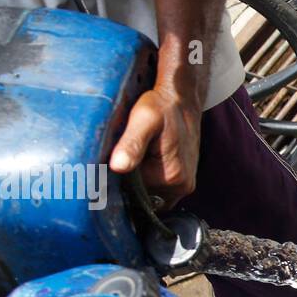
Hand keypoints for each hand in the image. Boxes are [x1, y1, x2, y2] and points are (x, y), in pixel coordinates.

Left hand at [109, 87, 201, 207]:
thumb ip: (131, 144)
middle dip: (129, 181)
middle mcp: (182, 187)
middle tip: (122, 155)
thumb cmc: (162, 106)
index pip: (133, 191)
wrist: (183, 99)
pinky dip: (149, 180)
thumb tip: (117, 167)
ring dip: (138, 182)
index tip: (112, 158)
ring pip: (151, 195)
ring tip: (134, 156)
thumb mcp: (144, 119)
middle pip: (143, 197)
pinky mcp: (184, 182)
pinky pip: (160, 191)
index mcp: (172, 177)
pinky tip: (144, 161)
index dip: (118, 177)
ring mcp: (184, 186)